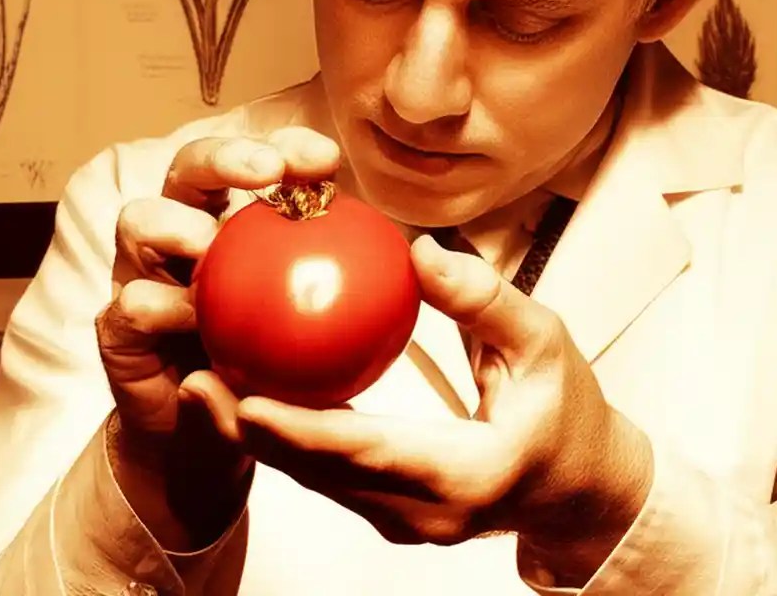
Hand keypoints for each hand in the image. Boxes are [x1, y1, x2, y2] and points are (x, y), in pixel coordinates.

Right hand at [94, 128, 340, 550]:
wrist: (218, 441)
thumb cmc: (280, 373)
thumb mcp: (330, 331)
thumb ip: (360, 289)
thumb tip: (427, 257)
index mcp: (236, 221)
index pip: (258, 167)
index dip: (286, 153)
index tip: (326, 161)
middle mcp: (185, 235)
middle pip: (190, 170)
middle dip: (224, 159)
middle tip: (264, 173)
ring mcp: (143, 275)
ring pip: (140, 222)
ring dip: (174, 226)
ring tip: (208, 244)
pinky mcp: (118, 331)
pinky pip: (125, 307)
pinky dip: (148, 305)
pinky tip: (174, 311)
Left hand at [190, 234, 653, 582]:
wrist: (580, 485)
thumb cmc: (567, 410)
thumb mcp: (544, 343)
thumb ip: (484, 301)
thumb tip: (418, 251)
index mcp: (469, 474)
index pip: (371, 453)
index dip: (301, 431)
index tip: (244, 396)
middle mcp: (428, 513)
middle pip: (323, 476)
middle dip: (252, 433)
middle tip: (196, 380)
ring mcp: (407, 524)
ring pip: (316, 483)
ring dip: (258, 439)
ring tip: (204, 386)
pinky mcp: (393, 518)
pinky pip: (329, 480)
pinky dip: (288, 443)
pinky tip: (251, 399)